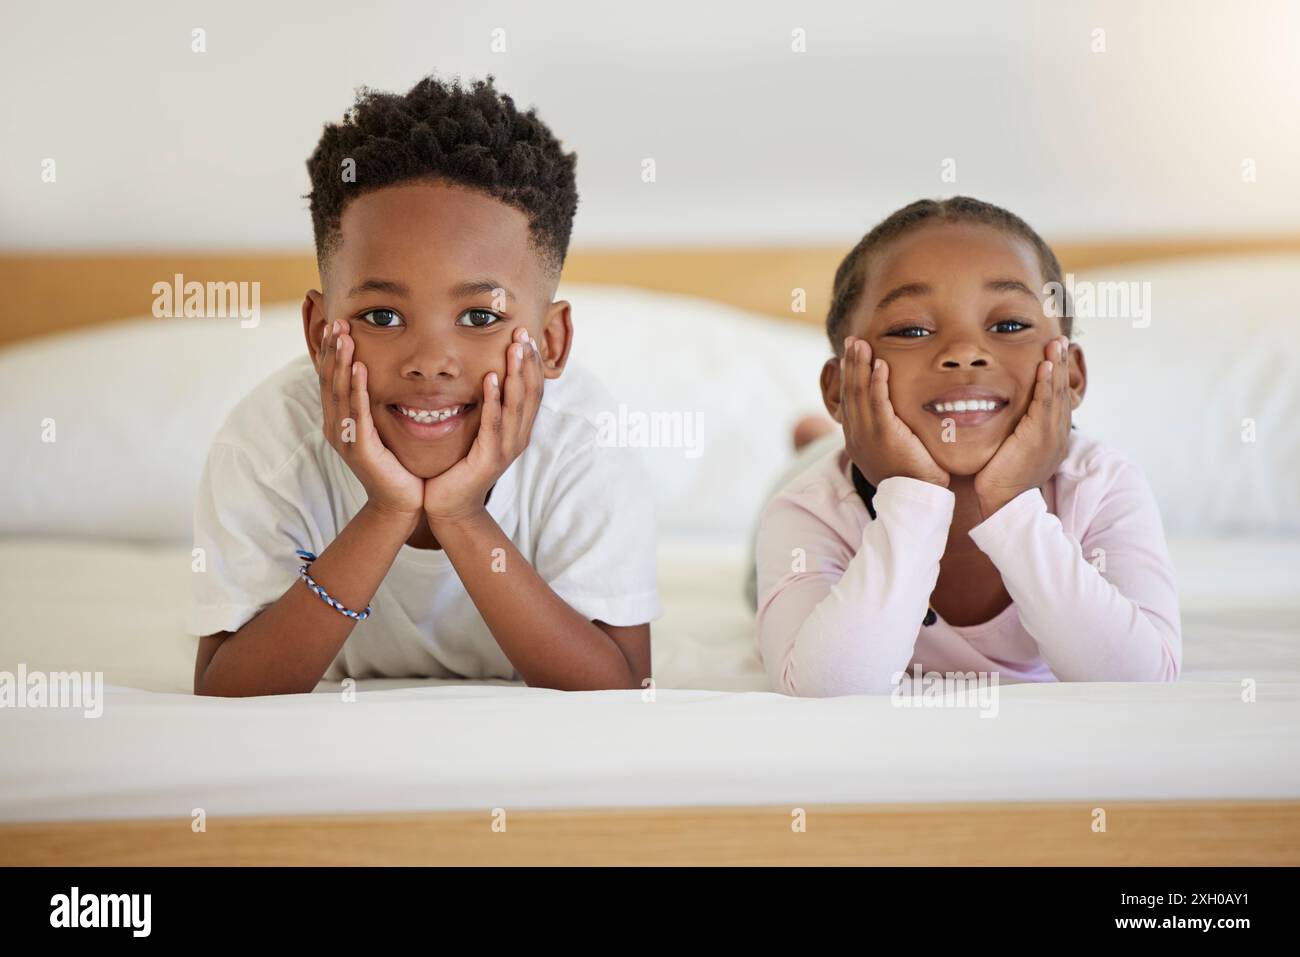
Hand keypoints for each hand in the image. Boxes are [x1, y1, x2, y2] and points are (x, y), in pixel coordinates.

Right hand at [318, 318, 423, 521]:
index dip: (330, 351)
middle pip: (329, 380)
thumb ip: (375, 405)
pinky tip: (358, 368)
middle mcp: (336, 426)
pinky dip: (357, 388)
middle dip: (332, 350)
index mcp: (339, 420)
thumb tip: (379, 377)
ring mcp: (345, 437)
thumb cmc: (395, 465)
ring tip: (344, 337)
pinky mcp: (359, 448)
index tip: (334, 324)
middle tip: (337, 320)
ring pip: (339, 392)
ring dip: (341, 362)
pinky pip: (357, 412)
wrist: (400, 503)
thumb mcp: (381, 428)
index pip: (330, 378)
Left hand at [423, 326, 543, 527]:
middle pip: (530, 393)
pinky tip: (490, 379)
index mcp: (517, 430)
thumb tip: (482, 377)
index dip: (531, 364)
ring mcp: (506, 449)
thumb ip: (485, 410)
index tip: (526, 337)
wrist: (450, 506)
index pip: (532, 391)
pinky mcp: (489, 458)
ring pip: (517, 405)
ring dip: (516, 374)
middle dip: (527, 362)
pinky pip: (494, 423)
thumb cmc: (459, 468)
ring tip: (514, 348)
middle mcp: (518, 437)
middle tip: (522, 333)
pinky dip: (494, 400)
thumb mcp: (477, 434)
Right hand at [840, 336, 948, 487]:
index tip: (851, 357)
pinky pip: (878, 403)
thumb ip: (890, 433)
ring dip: (860, 366)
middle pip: (849, 392)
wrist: (915, 497)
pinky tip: (880, 365)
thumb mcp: (893, 452)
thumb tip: (897, 419)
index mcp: (856, 439)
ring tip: (861, 344)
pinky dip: (877, 382)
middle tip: (852, 341)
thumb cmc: (911, 477)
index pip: (849, 401)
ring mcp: (867, 435)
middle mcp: (856, 435)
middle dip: (850, 364)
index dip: (849, 377)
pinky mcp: (884, 435)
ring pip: (859, 393)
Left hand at [974, 335, 1072, 517]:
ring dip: (1056, 366)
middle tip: (1060, 339)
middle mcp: (1057, 434)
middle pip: (1061, 391)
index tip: (1055, 354)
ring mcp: (1050, 436)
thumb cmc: (1002, 480)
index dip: (1057, 376)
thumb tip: (1004, 417)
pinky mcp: (1038, 438)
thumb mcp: (1013, 450)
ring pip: (1056, 394)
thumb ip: (1014, 431)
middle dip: (1061, 364)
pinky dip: (1045, 384)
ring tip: (1055, 344)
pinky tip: (1045, 367)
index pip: (1057, 399)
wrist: (1004, 504)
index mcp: (1053, 437)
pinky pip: (1044, 405)